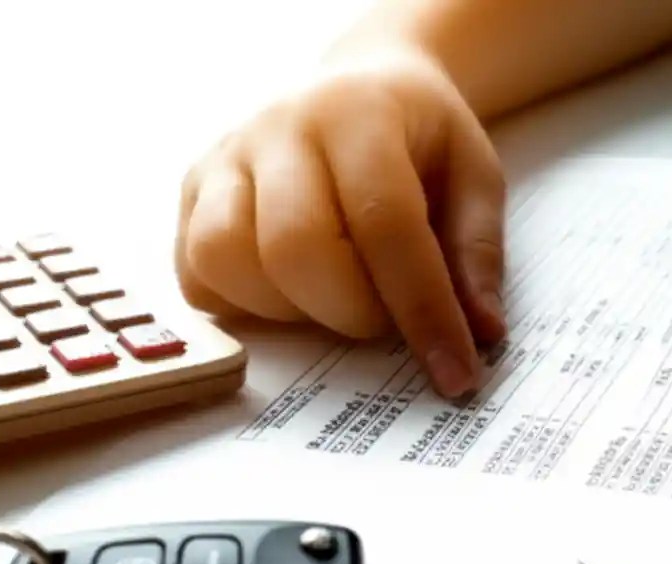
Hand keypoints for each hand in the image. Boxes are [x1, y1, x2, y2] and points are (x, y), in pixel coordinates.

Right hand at [175, 45, 506, 397]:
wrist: (361, 82)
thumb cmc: (420, 136)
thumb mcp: (475, 174)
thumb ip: (478, 252)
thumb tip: (480, 333)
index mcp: (358, 114)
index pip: (385, 224)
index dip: (421, 309)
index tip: (454, 372)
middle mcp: (277, 128)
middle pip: (293, 247)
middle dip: (350, 312)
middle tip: (385, 318)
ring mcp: (223, 158)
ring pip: (224, 259)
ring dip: (289, 311)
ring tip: (334, 297)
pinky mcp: (191, 191)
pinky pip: (195, 272)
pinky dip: (242, 305)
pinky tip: (290, 294)